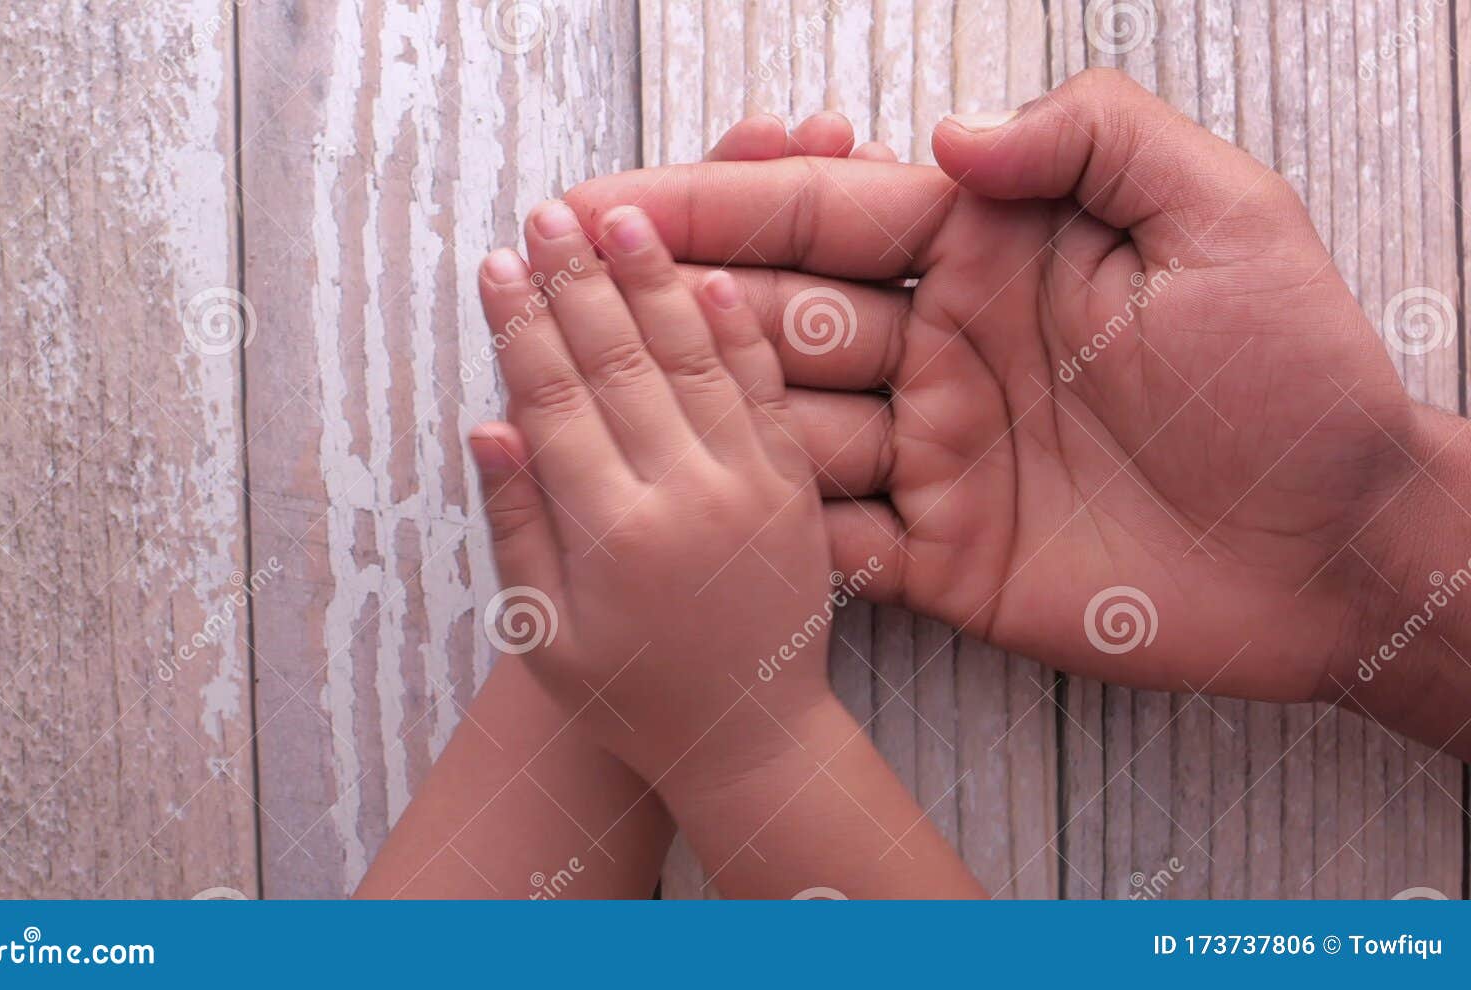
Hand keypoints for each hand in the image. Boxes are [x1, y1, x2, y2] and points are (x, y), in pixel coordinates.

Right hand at [469, 199, 837, 787]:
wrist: (752, 741)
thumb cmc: (632, 698)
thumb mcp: (545, 636)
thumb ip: (520, 527)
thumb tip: (489, 426)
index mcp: (612, 534)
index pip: (556, 401)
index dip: (523, 326)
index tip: (499, 263)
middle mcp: (684, 497)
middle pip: (620, 363)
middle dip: (579, 279)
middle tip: (550, 212)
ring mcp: (749, 488)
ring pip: (694, 360)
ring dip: (656, 280)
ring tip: (623, 216)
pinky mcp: (794, 491)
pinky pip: (766, 396)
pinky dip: (741, 333)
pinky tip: (717, 278)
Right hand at [565, 68, 1430, 706]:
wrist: (1338, 548)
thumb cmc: (1296, 373)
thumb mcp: (1218, 216)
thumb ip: (1086, 141)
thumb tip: (937, 133)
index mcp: (989, 256)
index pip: (820, 216)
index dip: (709, 205)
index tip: (600, 203)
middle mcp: (941, 348)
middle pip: (770, 316)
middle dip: (659, 299)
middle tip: (544, 285)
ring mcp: (932, 455)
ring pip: (777, 425)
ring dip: (684, 409)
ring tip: (569, 394)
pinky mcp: (939, 555)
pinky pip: (822, 537)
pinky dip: (749, 525)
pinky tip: (664, 506)